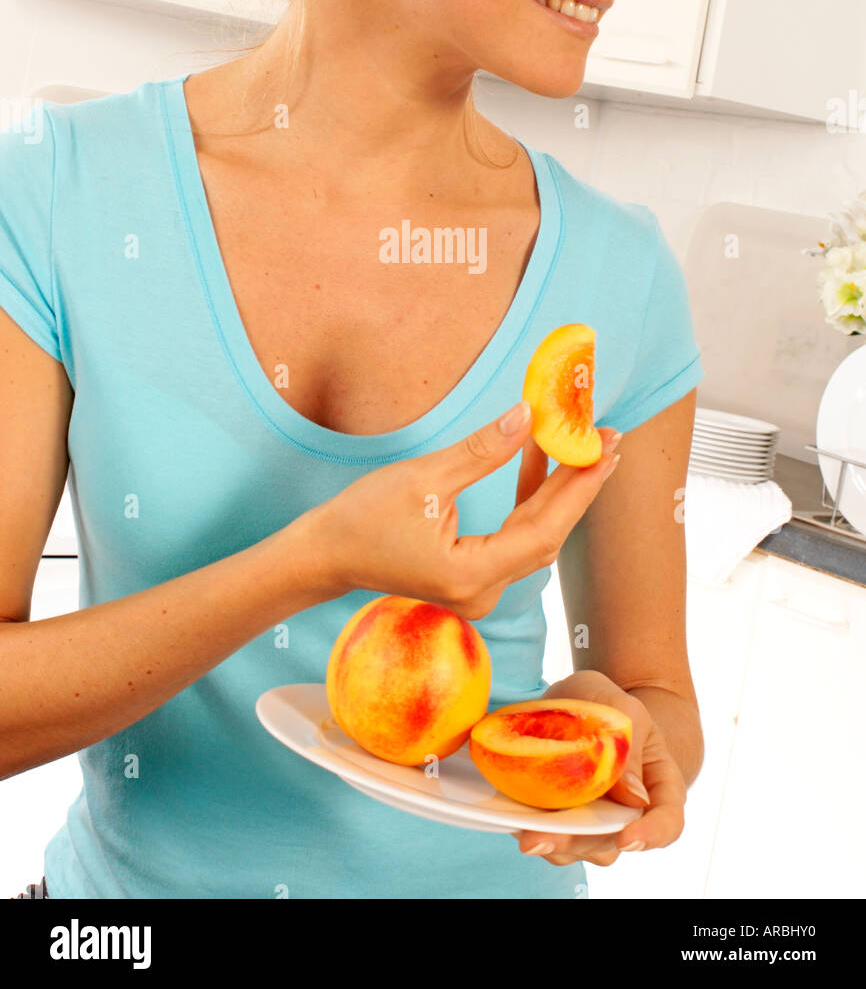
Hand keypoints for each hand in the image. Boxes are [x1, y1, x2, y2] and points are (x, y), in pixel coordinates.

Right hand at [314, 401, 621, 618]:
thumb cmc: (363, 517)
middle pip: (547, 535)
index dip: (579, 490)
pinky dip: (529, 499)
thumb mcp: (423, 477)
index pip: (544, 532)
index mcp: (470, 576)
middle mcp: (481, 591)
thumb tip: (529, 415)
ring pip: (535, 535)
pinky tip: (537, 460)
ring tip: (583, 443)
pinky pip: (515, 536)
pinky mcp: (473, 576)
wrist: (326, 554)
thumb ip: (482, 450)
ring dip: (557, 490)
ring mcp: (478, 588)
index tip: (606, 450)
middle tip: (609, 439)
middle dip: (578, 486)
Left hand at [509, 670, 687, 866]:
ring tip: (524, 832)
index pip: (668, 821)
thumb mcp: (623, 710)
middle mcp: (628, 811)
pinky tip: (514, 817)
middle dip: (577, 843)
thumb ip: (629, 748)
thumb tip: (636, 799)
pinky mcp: (563, 817)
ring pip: (580, 847)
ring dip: (552, 844)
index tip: (627, 839)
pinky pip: (551, 835)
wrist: (581, 701)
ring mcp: (595, 818)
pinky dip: (532, 827)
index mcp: (659, 784)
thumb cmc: (611, 703)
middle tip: (540, 839)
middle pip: (613, 842)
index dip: (651, 834)